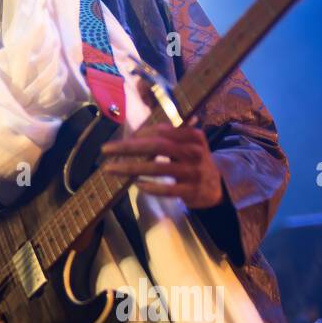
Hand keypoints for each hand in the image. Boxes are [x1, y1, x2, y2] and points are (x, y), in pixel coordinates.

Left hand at [98, 121, 224, 208]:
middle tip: (105, 149)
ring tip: (111, 168)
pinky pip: (166, 190)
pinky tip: (136, 184)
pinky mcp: (191, 191)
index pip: (162, 130)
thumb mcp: (188, 144)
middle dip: (128, 147)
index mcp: (193, 136)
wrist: (216, 188)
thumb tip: (134, 134)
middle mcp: (194, 152)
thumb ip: (167, 137)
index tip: (122, 138)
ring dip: (131, 168)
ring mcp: (193, 172)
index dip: (140, 133)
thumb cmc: (193, 162)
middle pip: (157, 146)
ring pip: (158, 168)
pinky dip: (150, 187)